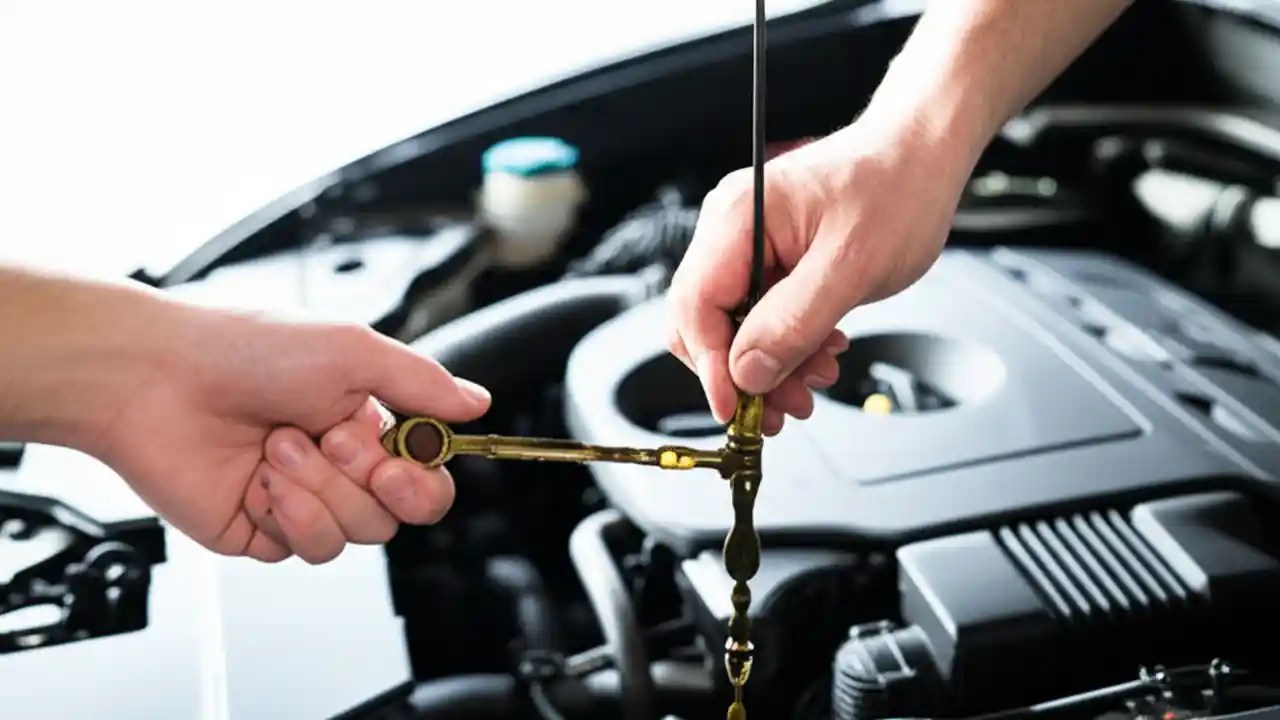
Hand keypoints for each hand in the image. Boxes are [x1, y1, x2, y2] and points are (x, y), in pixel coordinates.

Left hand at [94, 305, 489, 563]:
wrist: (157, 378)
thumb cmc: (247, 348)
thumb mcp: (352, 349)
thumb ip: (422, 383)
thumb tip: (478, 403)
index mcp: (367, 421)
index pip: (427, 475)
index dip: (421, 479)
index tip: (398, 461)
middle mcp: (339, 465)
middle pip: (396, 514)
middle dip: (361, 479)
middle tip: (327, 437)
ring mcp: (301, 500)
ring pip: (354, 535)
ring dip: (318, 490)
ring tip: (276, 447)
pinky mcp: (262, 531)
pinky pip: (305, 547)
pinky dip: (286, 513)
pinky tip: (258, 479)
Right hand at [666, 122, 971, 433]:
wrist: (923, 156)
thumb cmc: (897, 187)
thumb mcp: (851, 266)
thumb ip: (794, 323)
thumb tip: (747, 372)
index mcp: (740, 217)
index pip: (696, 306)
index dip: (711, 366)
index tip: (735, 408)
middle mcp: (732, 227)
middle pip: (704, 322)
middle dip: (742, 372)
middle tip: (783, 405)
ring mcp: (748, 242)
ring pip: (733, 325)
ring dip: (770, 363)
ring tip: (814, 378)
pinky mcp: (769, 256)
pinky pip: (759, 313)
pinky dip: (786, 342)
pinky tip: (819, 350)